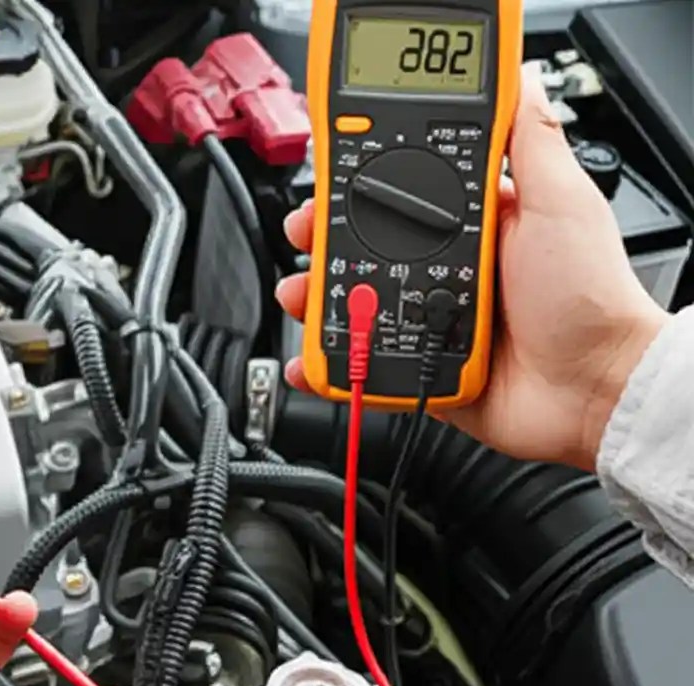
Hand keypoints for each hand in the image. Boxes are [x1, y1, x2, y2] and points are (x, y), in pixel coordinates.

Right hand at [276, 62, 669, 470]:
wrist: (594, 389)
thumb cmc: (588, 297)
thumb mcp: (562, 202)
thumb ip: (531, 143)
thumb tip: (519, 84)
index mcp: (475, 227)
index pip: (402, 195)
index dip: (360, 186)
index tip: (331, 181)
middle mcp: (449, 271)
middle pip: (366, 249)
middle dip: (324, 240)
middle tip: (305, 235)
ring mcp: (432, 318)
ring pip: (357, 303)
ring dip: (319, 298)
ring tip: (302, 294)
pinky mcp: (422, 366)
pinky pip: (366, 363)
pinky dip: (334, 364)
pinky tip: (316, 357)